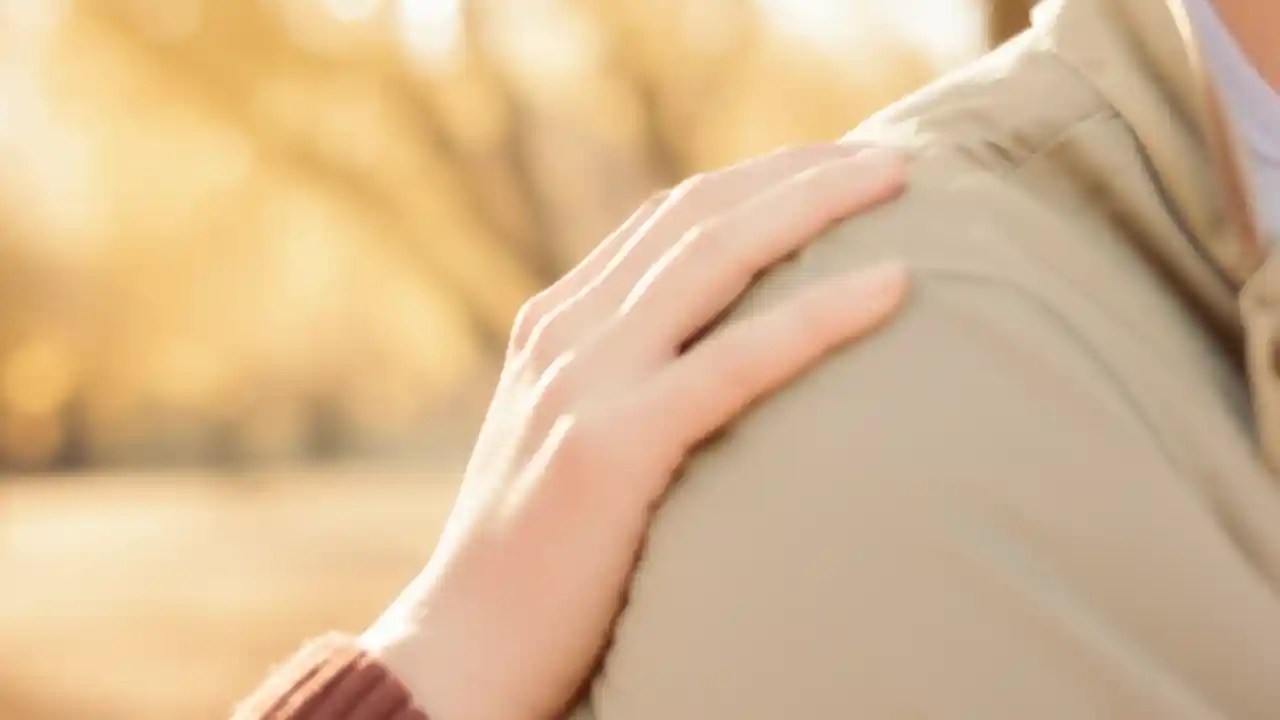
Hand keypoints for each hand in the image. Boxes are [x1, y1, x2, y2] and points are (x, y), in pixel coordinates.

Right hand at [361, 144, 908, 718]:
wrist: (459, 650)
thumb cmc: (534, 558)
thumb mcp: (568, 439)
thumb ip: (621, 382)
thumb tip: (716, 359)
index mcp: (555, 324)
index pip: (668, 219)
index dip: (757, 181)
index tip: (832, 169)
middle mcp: (566, 333)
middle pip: (699, 215)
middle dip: (799, 173)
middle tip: (887, 159)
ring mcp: (584, 382)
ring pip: (718, 257)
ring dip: (816, 206)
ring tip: (900, 181)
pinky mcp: (613, 446)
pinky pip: (737, 361)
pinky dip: (820, 317)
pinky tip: (893, 288)